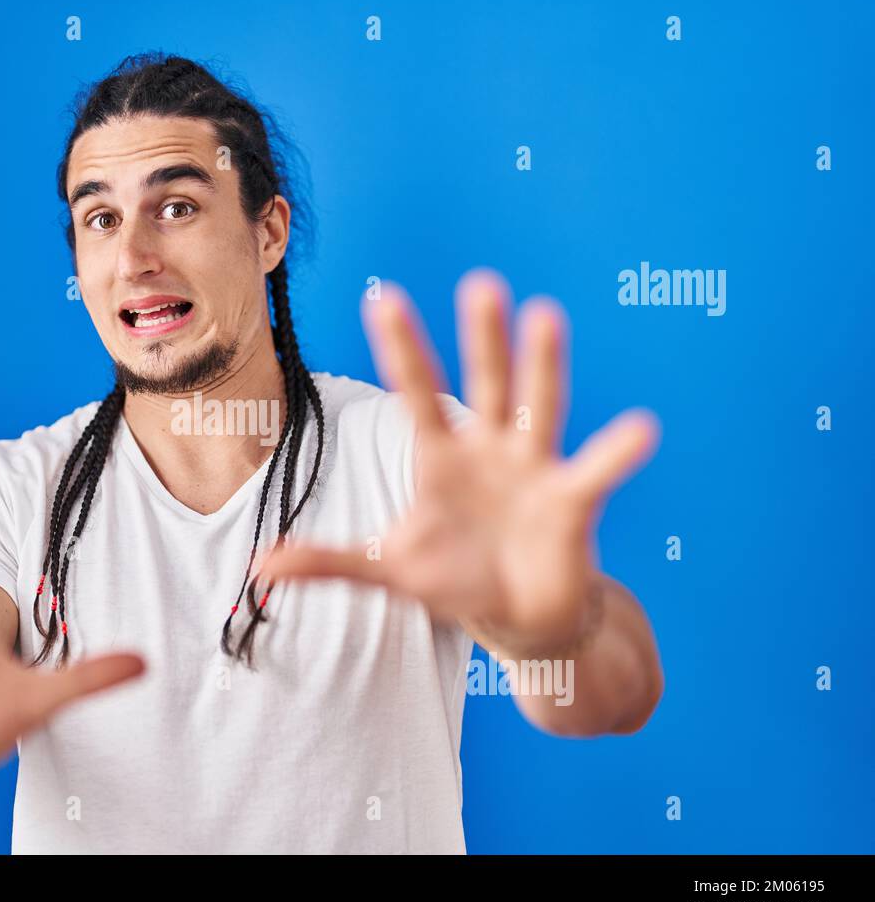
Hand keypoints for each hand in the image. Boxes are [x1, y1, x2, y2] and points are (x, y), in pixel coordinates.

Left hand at [260, 269, 658, 656]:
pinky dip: (616, 454)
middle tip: (480, 283)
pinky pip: (595, 472)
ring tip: (545, 315)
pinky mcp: (571, 502)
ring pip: (538, 407)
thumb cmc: (453, 580)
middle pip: (484, 382)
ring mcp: (533, 469)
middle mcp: (489, 449)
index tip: (382, 295)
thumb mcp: (386, 569)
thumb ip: (328, 562)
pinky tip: (639, 429)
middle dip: (482, 338)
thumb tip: (261, 567)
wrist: (516, 618)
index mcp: (440, 456)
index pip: (415, 392)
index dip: (401, 348)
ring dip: (541, 365)